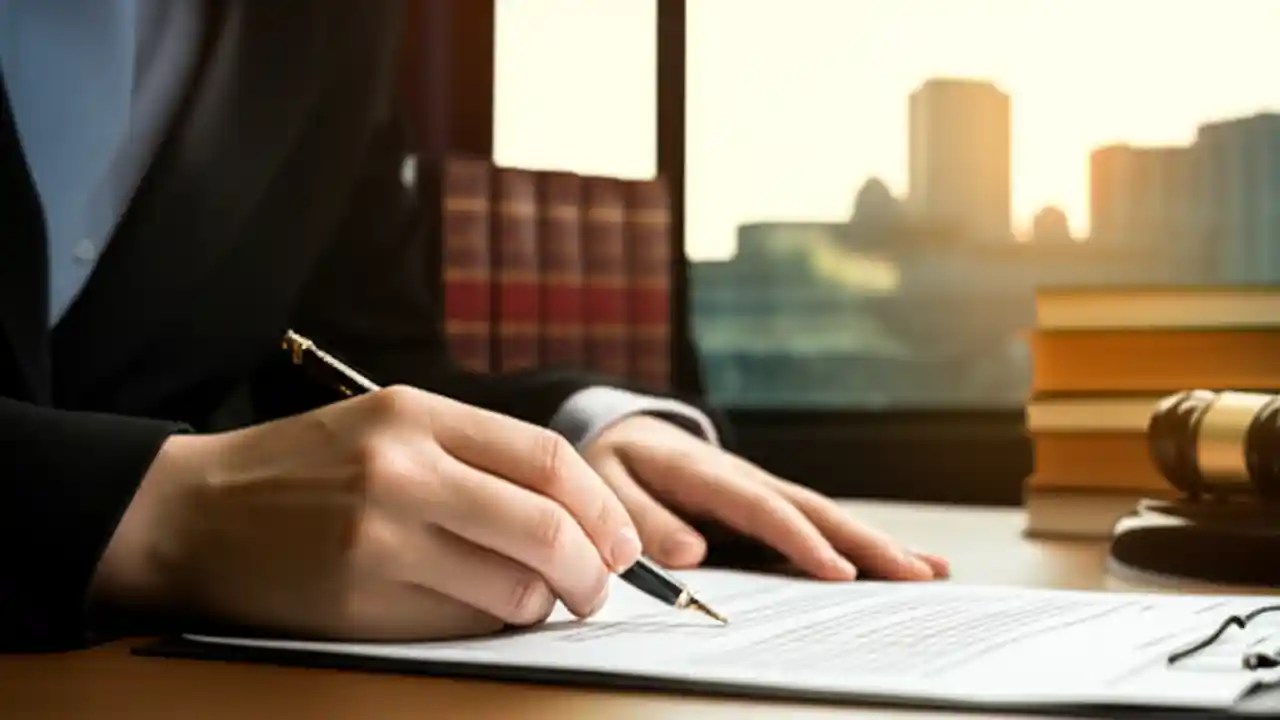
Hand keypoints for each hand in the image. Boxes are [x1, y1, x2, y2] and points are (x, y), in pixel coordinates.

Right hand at [90, 386, 642, 639]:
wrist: (191, 513)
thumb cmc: (302, 468)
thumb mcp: (386, 426)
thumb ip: (476, 457)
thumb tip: (577, 517)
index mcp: (416, 414)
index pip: (548, 459)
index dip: (602, 509)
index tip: (621, 543)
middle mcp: (402, 470)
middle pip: (546, 527)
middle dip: (593, 570)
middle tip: (597, 588)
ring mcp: (379, 538)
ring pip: (513, 589)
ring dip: (537, 604)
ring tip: (524, 598)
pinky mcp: (359, 601)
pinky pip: (462, 626)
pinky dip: (485, 625)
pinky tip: (467, 610)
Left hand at [581, 416, 948, 580]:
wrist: (625, 432)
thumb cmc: (614, 463)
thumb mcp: (610, 485)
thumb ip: (646, 519)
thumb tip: (693, 556)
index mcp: (706, 473)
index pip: (762, 509)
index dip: (800, 540)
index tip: (837, 572)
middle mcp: (746, 479)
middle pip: (813, 510)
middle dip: (865, 542)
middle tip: (916, 573)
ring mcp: (762, 490)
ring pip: (824, 516)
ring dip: (875, 543)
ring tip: (929, 571)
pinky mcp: (766, 506)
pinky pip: (815, 526)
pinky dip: (856, 545)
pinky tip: (896, 562)